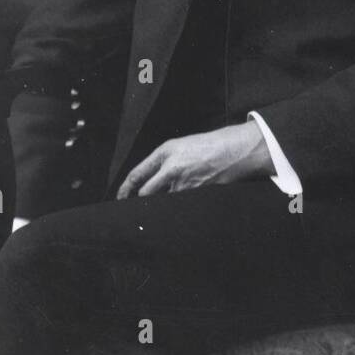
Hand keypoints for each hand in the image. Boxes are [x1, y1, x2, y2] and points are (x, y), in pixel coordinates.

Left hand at [116, 122, 271, 199]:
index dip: (125, 190)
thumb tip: (148, 182)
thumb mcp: (180, 146)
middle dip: (140, 203)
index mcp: (165, 152)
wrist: (234, 150)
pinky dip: (177, 208)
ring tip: (167, 203)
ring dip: (162, 206)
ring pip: (163, 202)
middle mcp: (172, 168)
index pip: (137, 174)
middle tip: (136, 209)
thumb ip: (162, 162)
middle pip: (146, 194)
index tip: (120, 198)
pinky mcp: (197, 193)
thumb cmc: (208, 146)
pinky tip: (182, 204)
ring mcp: (184, 183)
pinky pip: (180, 205)